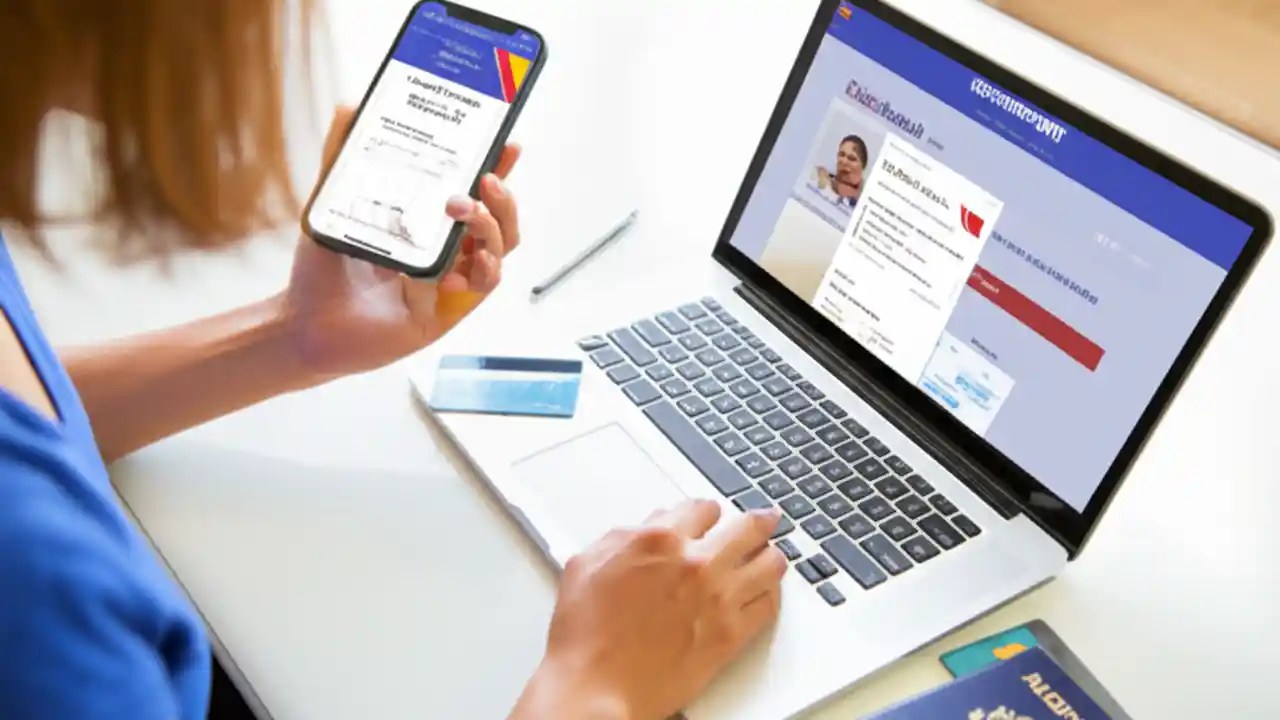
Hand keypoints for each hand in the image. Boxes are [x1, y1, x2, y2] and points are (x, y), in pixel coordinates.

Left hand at [281, 106, 521, 381]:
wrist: (303, 322)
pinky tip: (466, 260)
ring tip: (465, 208)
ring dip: (493, 225)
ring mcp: (451, 282)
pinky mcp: (447, 312)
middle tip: (486, 178)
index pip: (476, 193)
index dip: (499, 168)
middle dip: (504, 197)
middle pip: (501, 221)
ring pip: (500, 250)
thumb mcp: (333, 201)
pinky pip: (483, 286)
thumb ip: (343, 155)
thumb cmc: (323, 269)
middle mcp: (448, 252)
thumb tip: (352, 106)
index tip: (509, 143)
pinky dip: (482, 269)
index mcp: (430, 226)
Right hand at [511, 500, 787, 719]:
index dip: (708, 513)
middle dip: (757, 522)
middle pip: (749, 527)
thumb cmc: (586, 634)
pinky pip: (768, 605)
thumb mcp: (588, 564)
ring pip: (770, 562)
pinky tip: (765, 594)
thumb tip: (645, 528)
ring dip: (770, 555)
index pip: (704, 508)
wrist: (596, 686)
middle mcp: (696, 563)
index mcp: (660, 539)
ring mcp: (718, 598)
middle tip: (764, 521)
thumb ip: (623, 537)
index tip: (711, 519)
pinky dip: (770, 595)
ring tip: (770, 556)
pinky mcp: (731, 634)